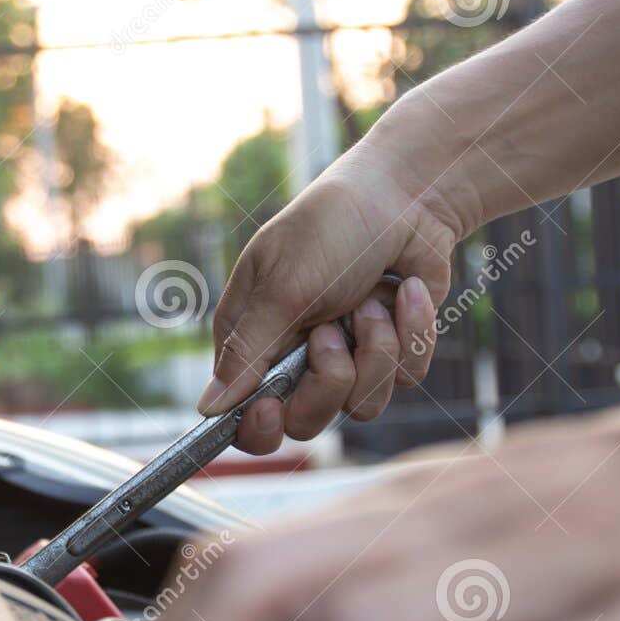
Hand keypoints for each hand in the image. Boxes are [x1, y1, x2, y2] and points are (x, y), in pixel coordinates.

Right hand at [200, 156, 456, 450]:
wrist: (411, 194)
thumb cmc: (331, 227)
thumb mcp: (283, 286)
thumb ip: (247, 351)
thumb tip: (208, 410)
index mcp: (253, 339)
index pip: (240, 414)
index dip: (256, 426)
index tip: (272, 409)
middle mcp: (296, 356)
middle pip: (305, 422)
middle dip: (329, 379)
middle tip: (331, 334)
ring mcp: (347, 357)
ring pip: (362, 405)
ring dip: (376, 347)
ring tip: (371, 298)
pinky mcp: (392, 351)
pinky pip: (406, 378)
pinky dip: (412, 332)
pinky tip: (406, 291)